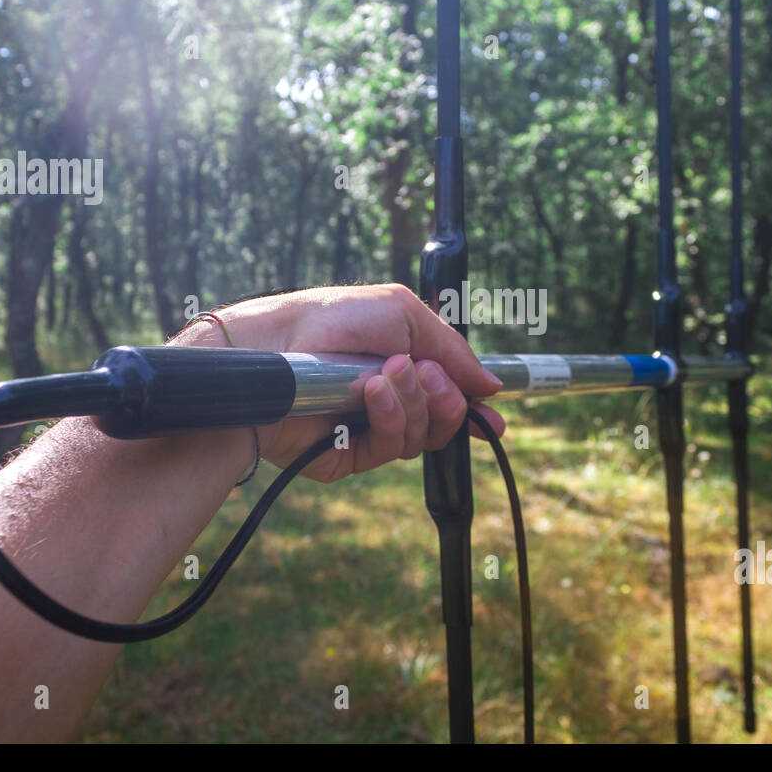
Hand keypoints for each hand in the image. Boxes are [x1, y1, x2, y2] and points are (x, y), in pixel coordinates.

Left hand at [169, 283, 506, 481]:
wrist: (278, 345)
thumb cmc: (334, 319)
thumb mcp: (404, 314)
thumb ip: (452, 349)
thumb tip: (492, 385)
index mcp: (402, 369)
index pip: (447, 398)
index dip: (472, 411)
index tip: (493, 420)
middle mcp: (387, 403)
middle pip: (443, 423)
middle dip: (446, 400)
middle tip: (428, 376)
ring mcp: (367, 431)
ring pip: (421, 438)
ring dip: (414, 403)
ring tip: (385, 374)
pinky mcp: (347, 457)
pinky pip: (390, 451)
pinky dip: (390, 419)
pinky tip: (371, 394)